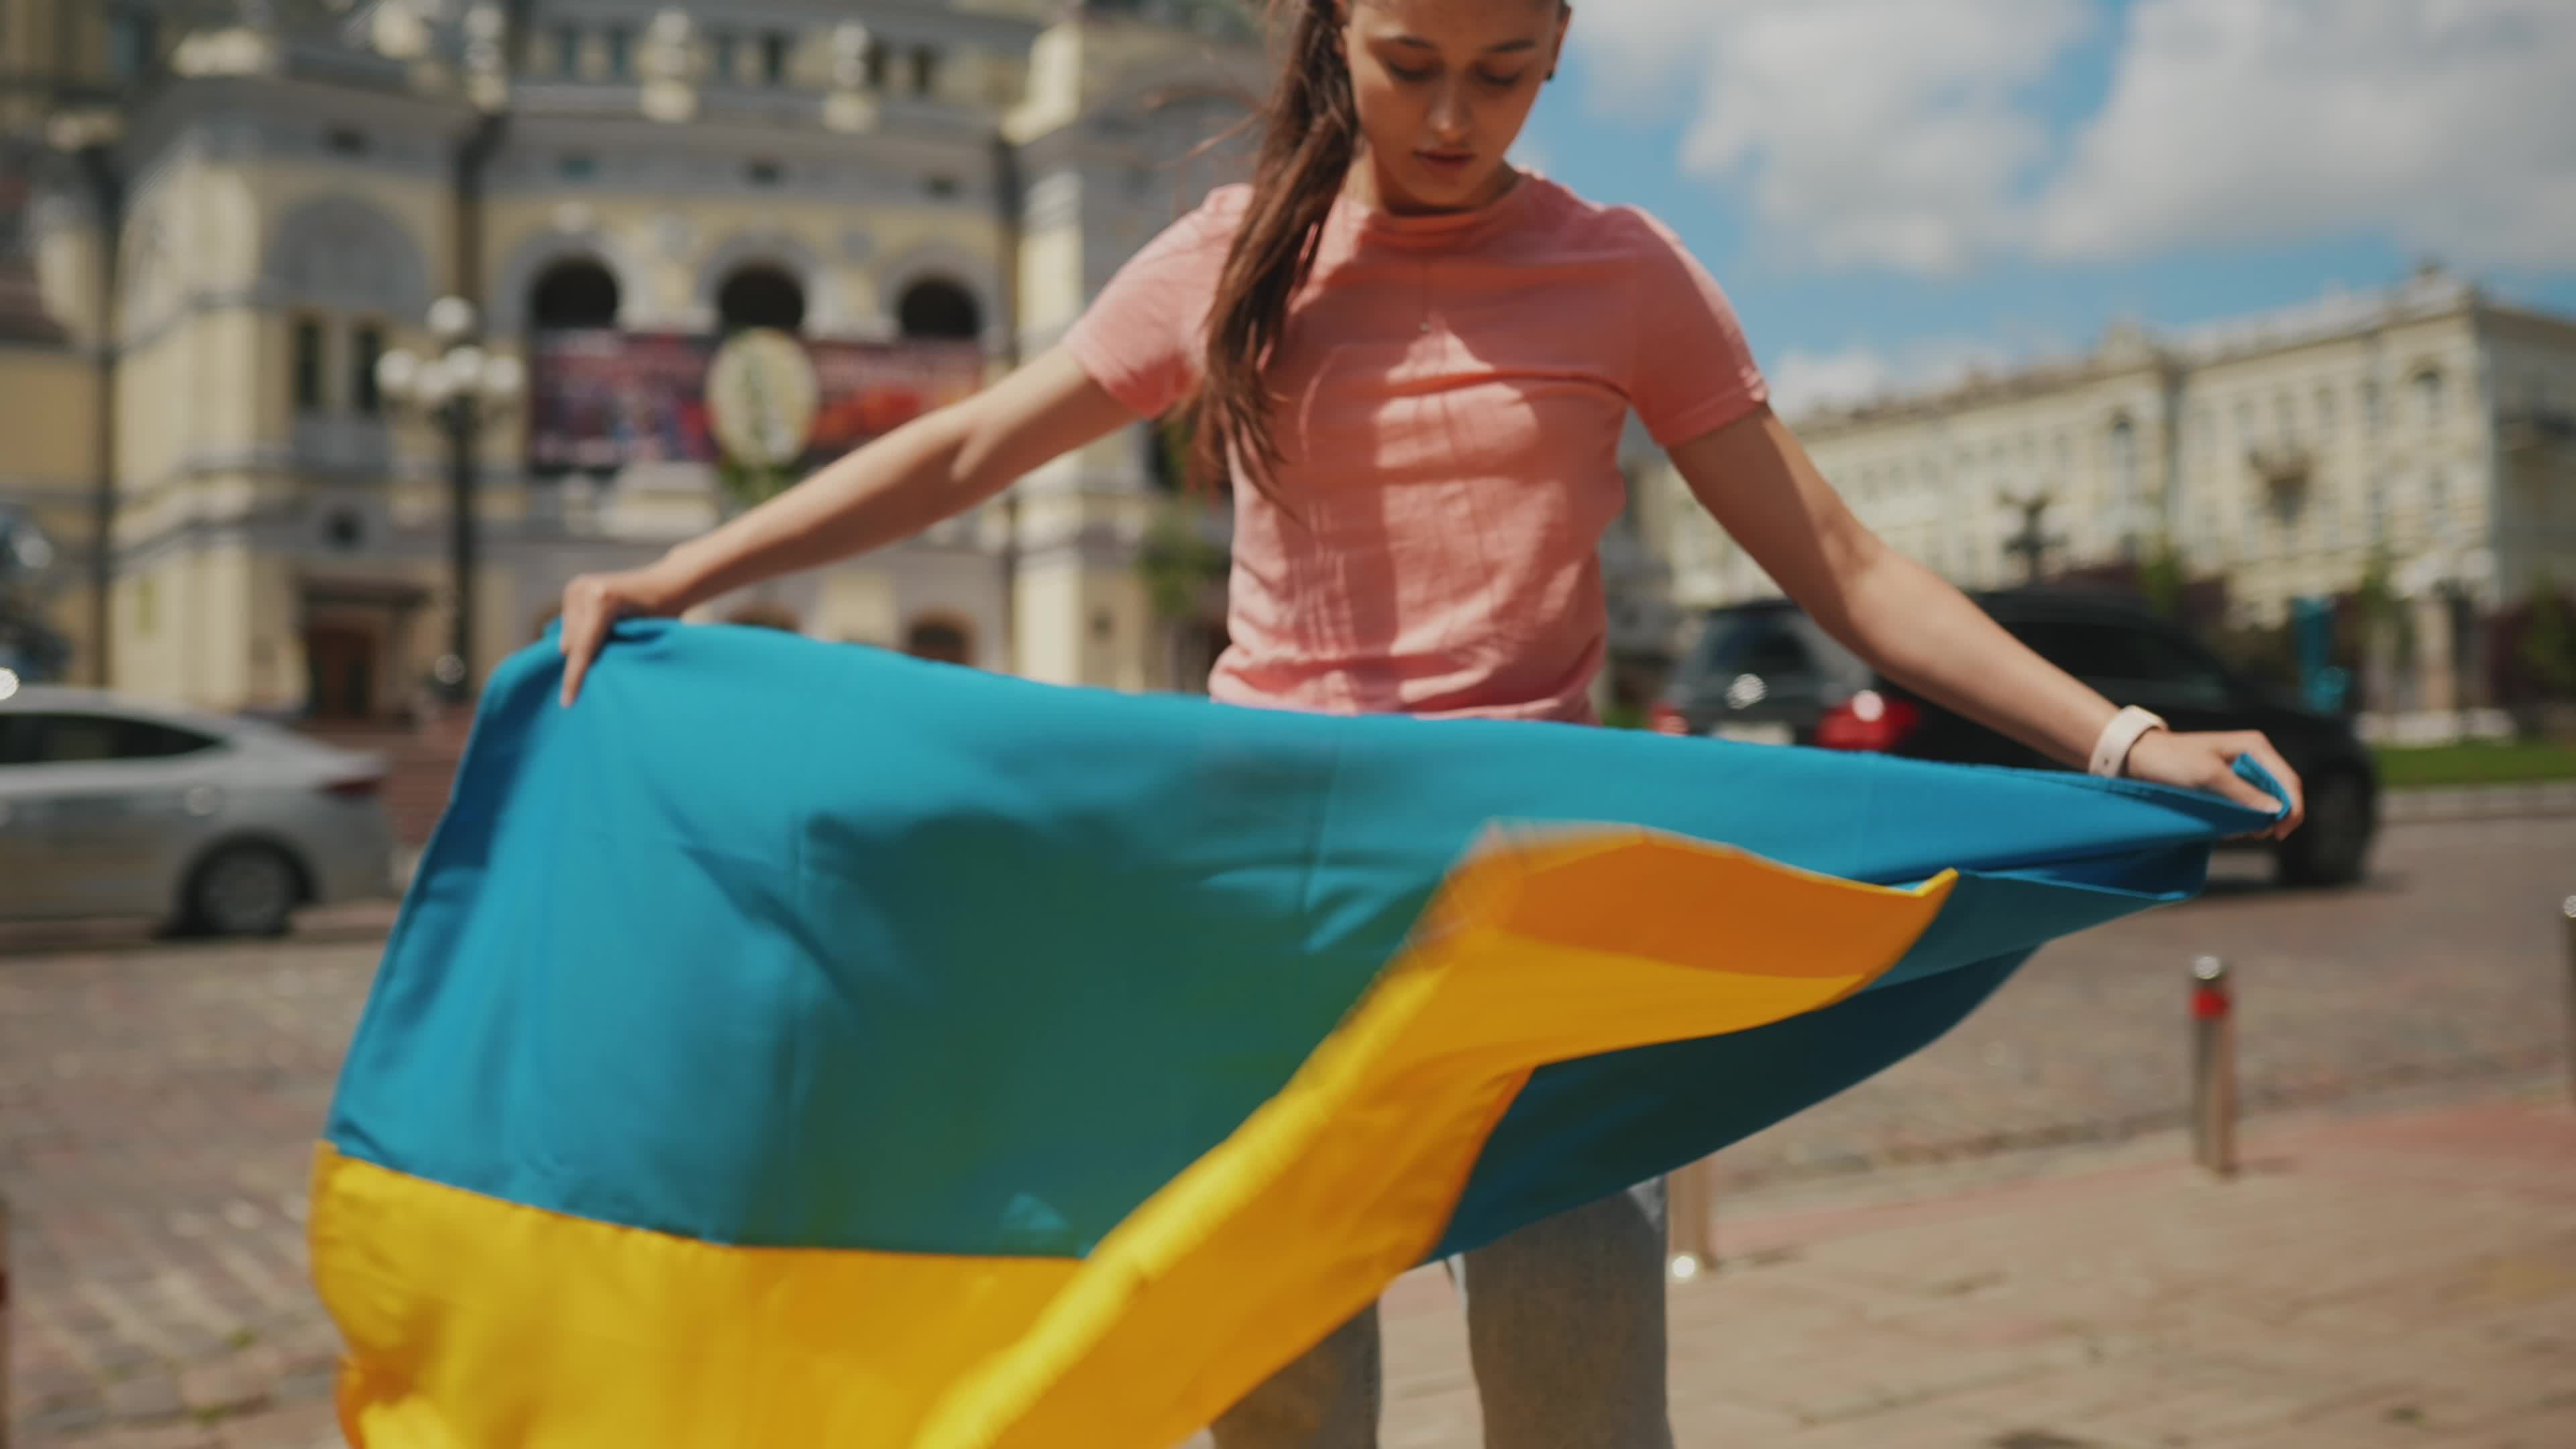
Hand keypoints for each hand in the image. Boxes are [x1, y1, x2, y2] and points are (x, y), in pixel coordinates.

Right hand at [556, 563, 687, 706]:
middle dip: (575, 665)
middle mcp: (584, 590)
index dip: (574, 678)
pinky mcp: (573, 588)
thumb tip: (588, 674)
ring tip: (600, 658)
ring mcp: (577, 586)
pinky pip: (569, 624)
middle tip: (580, 690)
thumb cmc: (666, 613)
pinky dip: (578, 637)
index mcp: (603, 601)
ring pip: (567, 635)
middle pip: (570, 643)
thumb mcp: (646, 636)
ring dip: (577, 650)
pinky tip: (594, 644)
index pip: (583, 647)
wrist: (668, 583)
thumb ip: (615, 651)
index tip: (567, 703)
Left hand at [2122, 729, 2304, 839]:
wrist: (2140, 758)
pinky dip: (2243, 818)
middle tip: (2255, 835)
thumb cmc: (2172, 760)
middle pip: (2281, 793)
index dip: (2292, 809)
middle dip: (2273, 817)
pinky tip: (2227, 825)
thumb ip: (2243, 793)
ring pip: (2265, 802)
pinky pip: (2247, 805)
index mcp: (2256, 747)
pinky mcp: (2229, 784)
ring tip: (2236, 830)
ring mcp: (2243, 770)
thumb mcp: (2208, 776)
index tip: (2280, 834)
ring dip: (2257, 820)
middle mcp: (2255, 757)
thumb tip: (2276, 811)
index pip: (2289, 780)